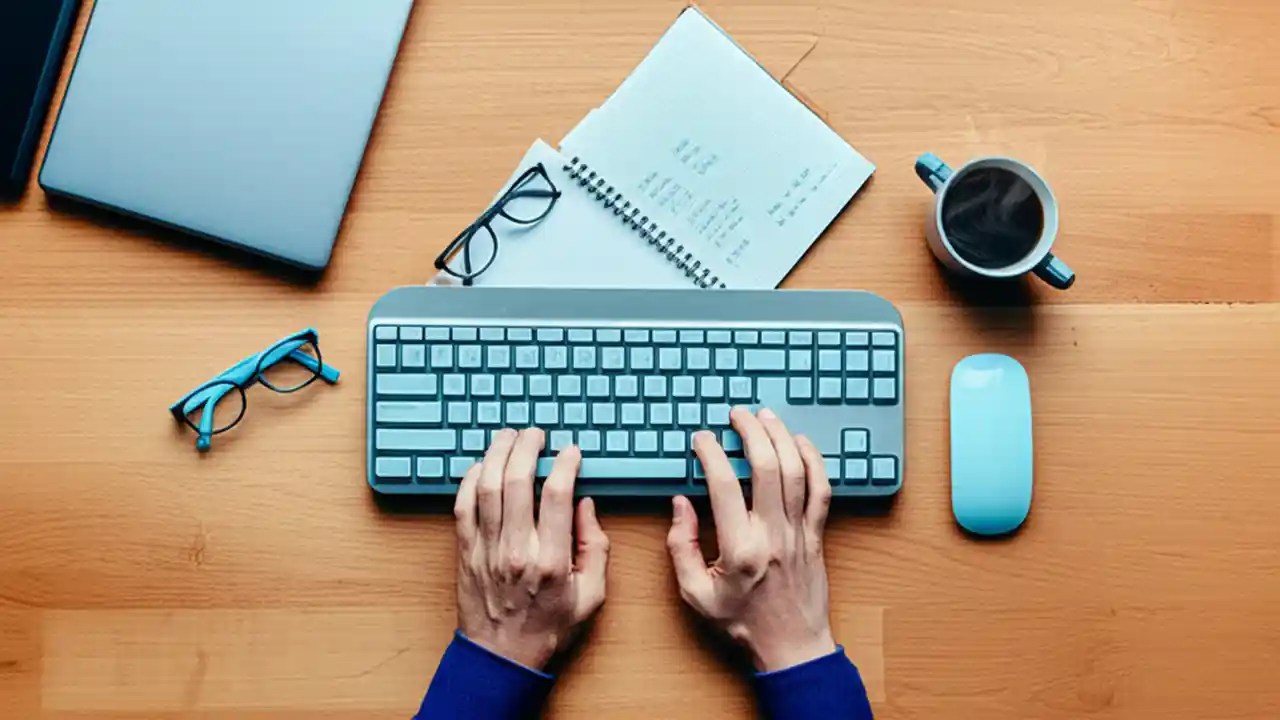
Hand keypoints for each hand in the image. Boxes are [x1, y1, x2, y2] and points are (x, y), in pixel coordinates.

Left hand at [453, 428, 608, 669]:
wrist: (502, 657)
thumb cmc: (550, 627)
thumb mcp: (592, 595)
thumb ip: (595, 548)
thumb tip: (586, 506)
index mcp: (552, 560)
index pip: (558, 496)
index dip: (565, 465)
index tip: (571, 451)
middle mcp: (516, 550)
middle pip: (518, 482)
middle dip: (527, 448)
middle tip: (536, 434)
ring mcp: (486, 550)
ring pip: (487, 487)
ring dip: (497, 454)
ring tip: (509, 436)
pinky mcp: (465, 552)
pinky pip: (462, 506)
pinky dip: (470, 480)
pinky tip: (483, 465)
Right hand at [666, 408, 836, 671]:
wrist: (791, 647)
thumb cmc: (741, 623)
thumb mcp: (695, 593)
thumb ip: (682, 546)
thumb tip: (680, 504)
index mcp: (739, 548)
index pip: (724, 485)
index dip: (711, 453)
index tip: (701, 438)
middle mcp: (773, 534)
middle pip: (767, 466)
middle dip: (751, 431)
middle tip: (736, 414)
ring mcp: (800, 533)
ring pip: (797, 471)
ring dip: (781, 437)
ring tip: (765, 417)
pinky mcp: (817, 535)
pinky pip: (822, 490)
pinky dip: (814, 461)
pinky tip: (800, 443)